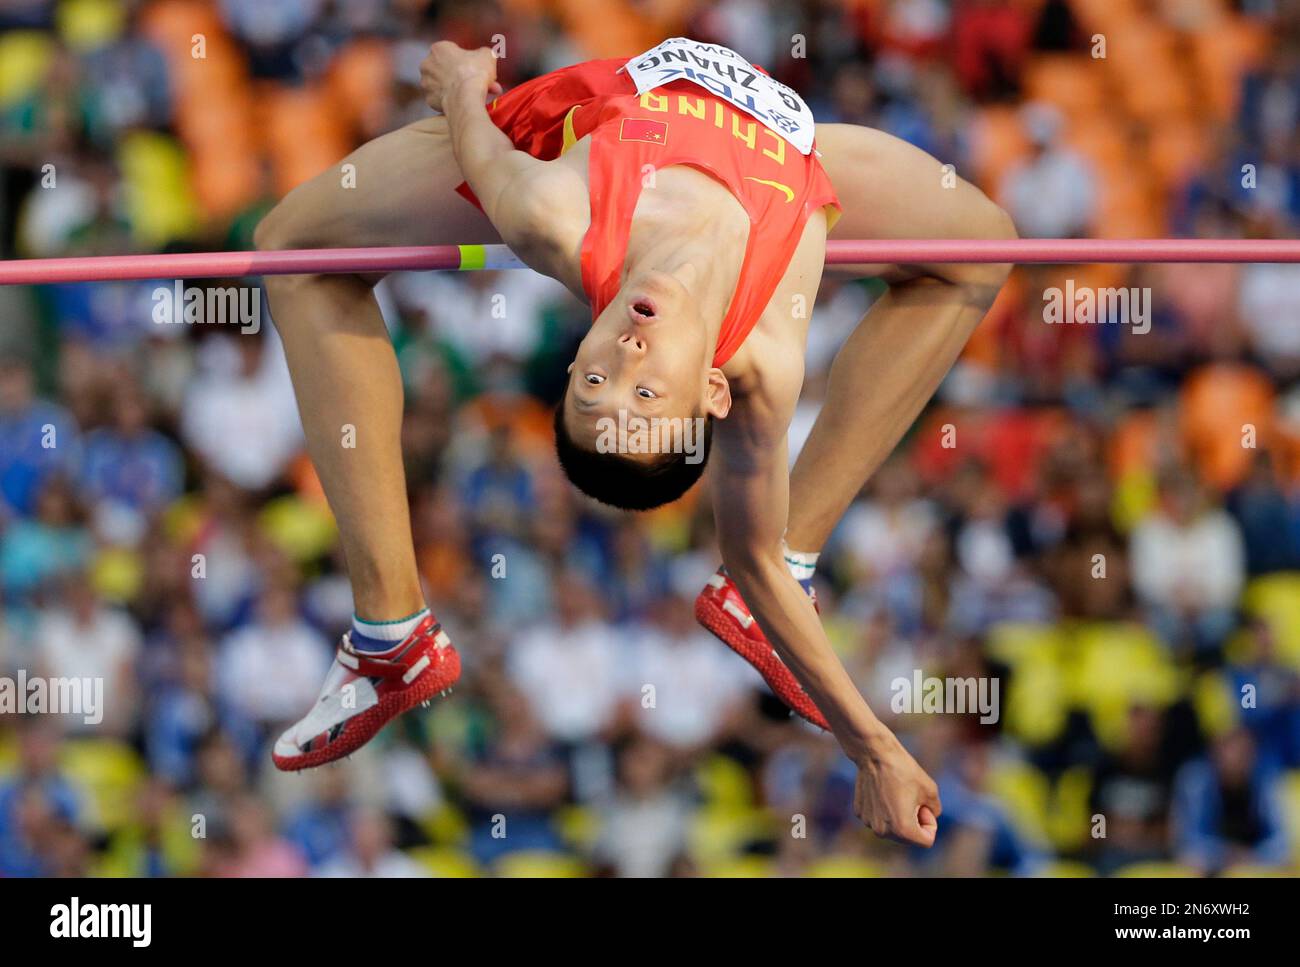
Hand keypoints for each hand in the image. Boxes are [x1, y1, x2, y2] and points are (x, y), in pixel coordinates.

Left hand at [419, 41, 502, 111]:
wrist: (466, 97)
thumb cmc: (474, 73)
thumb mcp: (487, 55)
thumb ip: (483, 53)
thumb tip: (485, 57)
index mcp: (438, 48)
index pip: (452, 52)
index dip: (466, 60)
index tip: (475, 68)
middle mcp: (427, 64)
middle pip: (447, 69)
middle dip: (462, 75)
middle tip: (477, 82)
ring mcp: (426, 83)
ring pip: (444, 84)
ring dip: (458, 88)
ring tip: (474, 94)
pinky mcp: (429, 99)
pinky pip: (442, 99)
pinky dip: (452, 100)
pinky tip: (464, 102)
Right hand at [853, 729, 941, 846]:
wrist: (875, 754)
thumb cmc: (904, 770)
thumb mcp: (931, 791)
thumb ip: (934, 811)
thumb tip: (927, 817)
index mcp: (903, 830)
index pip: (926, 840)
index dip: (930, 823)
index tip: (923, 805)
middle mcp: (883, 831)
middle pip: (908, 837)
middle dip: (914, 821)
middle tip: (912, 798)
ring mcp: (869, 823)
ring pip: (892, 828)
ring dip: (898, 816)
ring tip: (896, 793)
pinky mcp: (860, 813)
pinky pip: (879, 818)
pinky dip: (884, 809)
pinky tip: (883, 791)